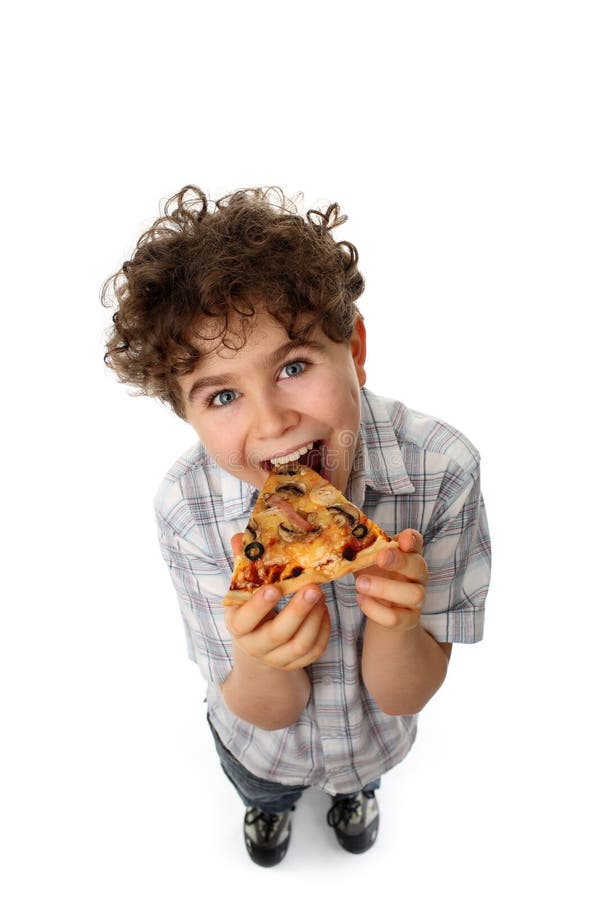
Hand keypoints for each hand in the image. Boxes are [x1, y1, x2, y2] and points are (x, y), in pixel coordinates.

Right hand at [224, 534, 330, 670]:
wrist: (256, 645)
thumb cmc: (251, 608)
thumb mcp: (244, 589)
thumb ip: (243, 564)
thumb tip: (239, 536)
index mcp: (238, 625)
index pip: (244, 621)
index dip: (259, 606)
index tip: (274, 588)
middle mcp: (255, 646)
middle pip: (278, 634)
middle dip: (298, 611)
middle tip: (314, 588)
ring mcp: (277, 658)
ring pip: (300, 644)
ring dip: (314, 618)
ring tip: (321, 594)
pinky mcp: (295, 663)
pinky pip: (314, 650)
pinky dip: (323, 629)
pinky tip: (323, 610)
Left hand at [354, 529, 427, 632]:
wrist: (381, 609)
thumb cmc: (375, 575)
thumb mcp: (369, 560)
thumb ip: (363, 550)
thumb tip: (342, 541)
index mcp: (408, 555)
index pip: (416, 542)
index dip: (413, 539)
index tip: (404, 539)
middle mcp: (418, 576)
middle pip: (419, 567)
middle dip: (400, 561)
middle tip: (379, 558)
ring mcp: (415, 600)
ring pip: (414, 595)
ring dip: (385, 588)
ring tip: (360, 583)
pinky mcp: (407, 620)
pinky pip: (396, 618)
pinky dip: (375, 609)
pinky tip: (360, 599)